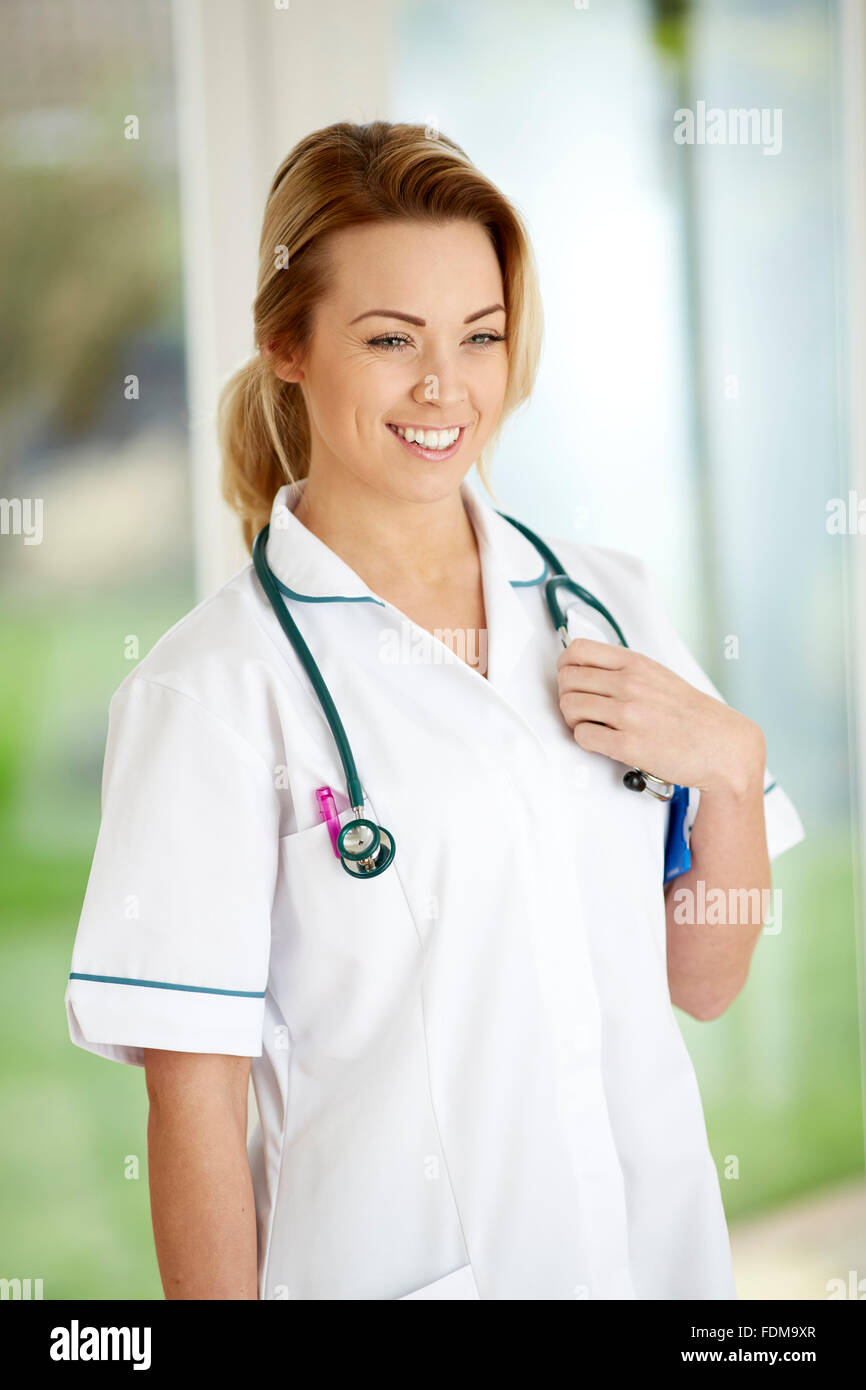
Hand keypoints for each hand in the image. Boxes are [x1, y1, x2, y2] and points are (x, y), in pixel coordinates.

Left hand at [556, 638, 765, 797]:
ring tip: (589, 725)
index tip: (569, 678)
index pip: (577, 651)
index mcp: (636, 663)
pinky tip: (601, 741)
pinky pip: (583, 737)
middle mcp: (630, 684)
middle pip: (567, 679)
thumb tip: (586, 666)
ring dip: (572, 719)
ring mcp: (629, 714)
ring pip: (569, 707)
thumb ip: (625, 669)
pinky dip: (585, 740)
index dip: (565, 666)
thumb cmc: (691, 715)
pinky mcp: (628, 745)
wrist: (722, 745)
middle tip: (578, 707)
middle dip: (566, 694)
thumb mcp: (658, 676)